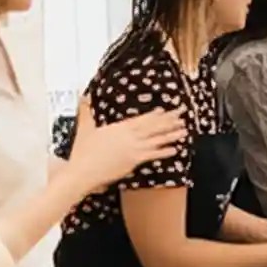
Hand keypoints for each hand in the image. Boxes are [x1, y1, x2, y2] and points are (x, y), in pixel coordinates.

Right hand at [68, 96, 186, 191]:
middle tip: (182, 114)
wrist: (82, 171)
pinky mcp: (134, 160)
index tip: (165, 111)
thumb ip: (86, 111)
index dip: (154, 115)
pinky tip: (175, 150)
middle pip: (153, 126)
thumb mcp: (84, 128)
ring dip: (171, 134)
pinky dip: (164, 152)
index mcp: (119, 128)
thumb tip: (82, 96)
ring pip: (156, 139)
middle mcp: (129, 136)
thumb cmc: (82, 152)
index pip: (141, 119)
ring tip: (184, 130)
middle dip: (169, 120)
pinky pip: (153, 155)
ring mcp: (133, 148)